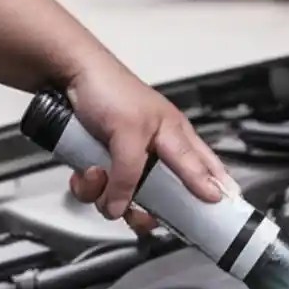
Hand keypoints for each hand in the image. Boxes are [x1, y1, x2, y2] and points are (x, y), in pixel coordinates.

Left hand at [65, 59, 234, 231]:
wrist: (65, 74)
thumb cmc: (108, 88)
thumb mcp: (129, 132)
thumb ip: (131, 173)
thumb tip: (122, 208)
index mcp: (174, 136)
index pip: (202, 168)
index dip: (215, 188)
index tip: (223, 209)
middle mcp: (154, 152)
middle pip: (163, 199)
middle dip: (146, 210)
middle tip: (139, 214)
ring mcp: (126, 161)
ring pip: (126, 200)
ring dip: (106, 195)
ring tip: (96, 174)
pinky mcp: (101, 164)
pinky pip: (98, 192)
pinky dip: (88, 187)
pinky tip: (82, 172)